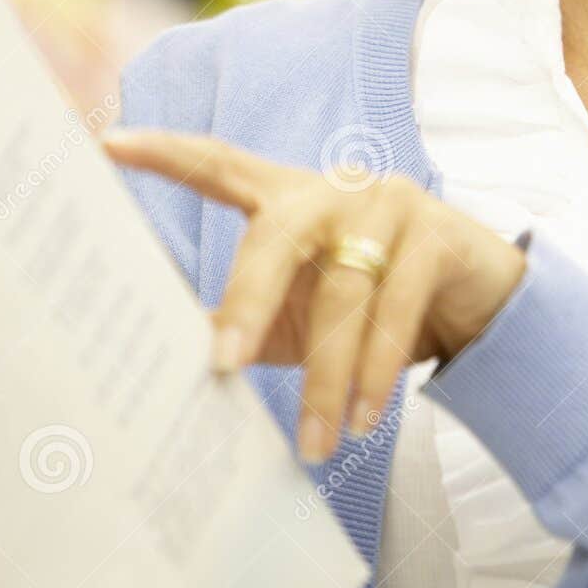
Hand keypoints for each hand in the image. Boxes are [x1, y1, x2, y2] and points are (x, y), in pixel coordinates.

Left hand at [102, 128, 527, 462]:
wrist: (477, 303)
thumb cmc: (370, 304)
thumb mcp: (299, 316)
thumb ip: (243, 323)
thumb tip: (167, 365)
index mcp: (288, 197)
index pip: (220, 164)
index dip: (167, 155)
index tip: (110, 145)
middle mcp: (335, 188)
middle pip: (275, 233)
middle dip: (249, 301)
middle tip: (225, 366)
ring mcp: (389, 203)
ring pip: (344, 290)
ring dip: (327, 375)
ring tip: (314, 442)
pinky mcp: (438, 234)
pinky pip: (398, 306)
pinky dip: (377, 370)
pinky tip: (363, 418)